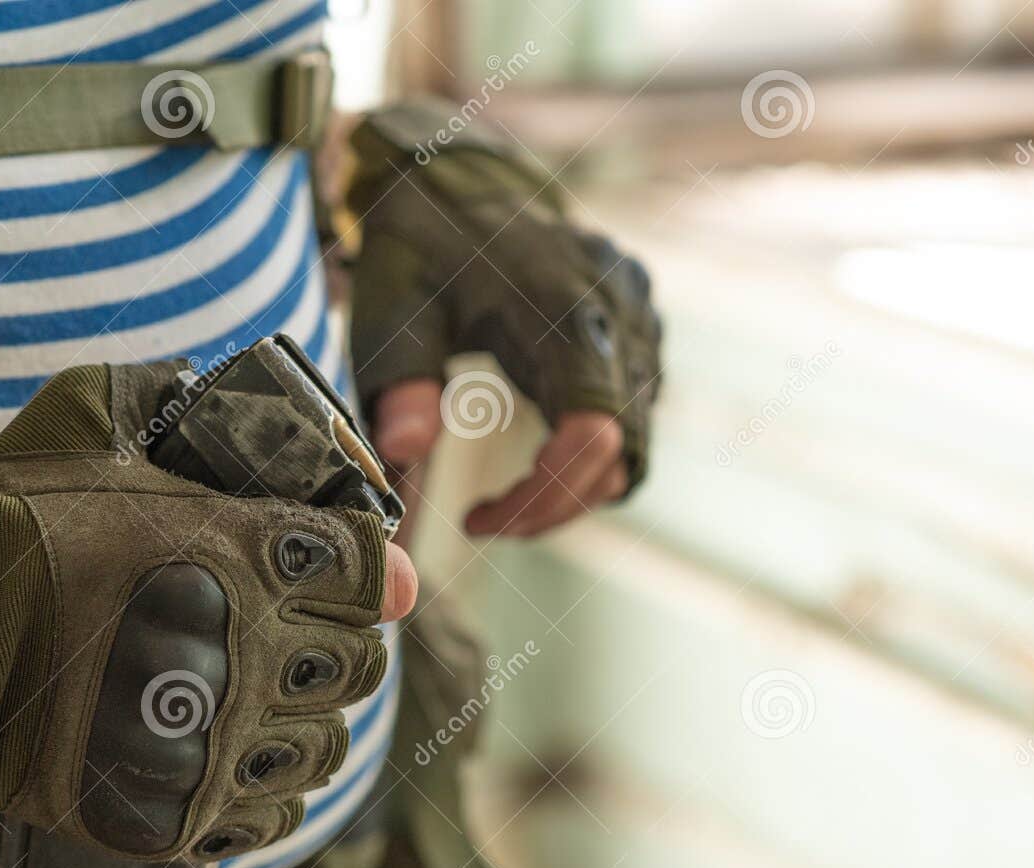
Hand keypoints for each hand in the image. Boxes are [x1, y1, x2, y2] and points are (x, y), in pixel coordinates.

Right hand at [0, 358, 408, 861]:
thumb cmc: (3, 528)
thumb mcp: (86, 421)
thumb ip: (179, 403)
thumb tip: (228, 405)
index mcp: (248, 551)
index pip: (370, 571)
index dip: (360, 570)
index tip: (331, 570)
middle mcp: (251, 650)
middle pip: (359, 663)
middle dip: (331, 645)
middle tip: (282, 635)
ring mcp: (218, 743)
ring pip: (323, 744)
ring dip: (299, 719)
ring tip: (250, 699)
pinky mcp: (180, 815)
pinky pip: (274, 815)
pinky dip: (263, 789)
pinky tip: (225, 755)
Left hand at [346, 100, 662, 530]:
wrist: (459, 181)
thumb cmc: (420, 250)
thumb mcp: (392, 310)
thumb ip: (397, 380)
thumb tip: (400, 455)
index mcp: (562, 304)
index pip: (591, 433)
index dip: (544, 496)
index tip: (478, 521)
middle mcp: (617, 309)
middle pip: (622, 450)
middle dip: (555, 503)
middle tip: (487, 521)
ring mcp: (638, 316)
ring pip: (636, 441)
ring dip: (575, 485)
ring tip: (505, 497)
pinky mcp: (641, 326)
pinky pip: (636, 416)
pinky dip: (592, 454)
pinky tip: (536, 458)